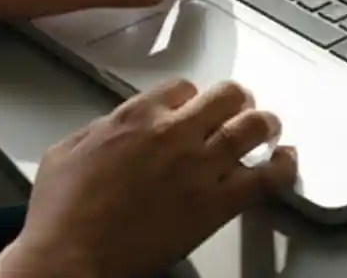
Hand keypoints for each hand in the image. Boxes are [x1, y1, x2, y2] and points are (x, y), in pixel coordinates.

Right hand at [0, 79, 296, 277]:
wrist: (70, 258)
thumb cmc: (60, 215)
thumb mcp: (65, 152)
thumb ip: (99, 130)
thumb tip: (118, 126)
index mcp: (136, 117)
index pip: (182, 88)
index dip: (191, 97)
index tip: (193, 107)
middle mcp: (174, 134)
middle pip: (225, 97)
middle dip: (236, 98)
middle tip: (240, 106)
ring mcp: (199, 167)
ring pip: (251, 127)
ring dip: (264, 122)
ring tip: (268, 126)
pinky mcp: (216, 204)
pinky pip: (264, 178)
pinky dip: (282, 166)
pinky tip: (286, 159)